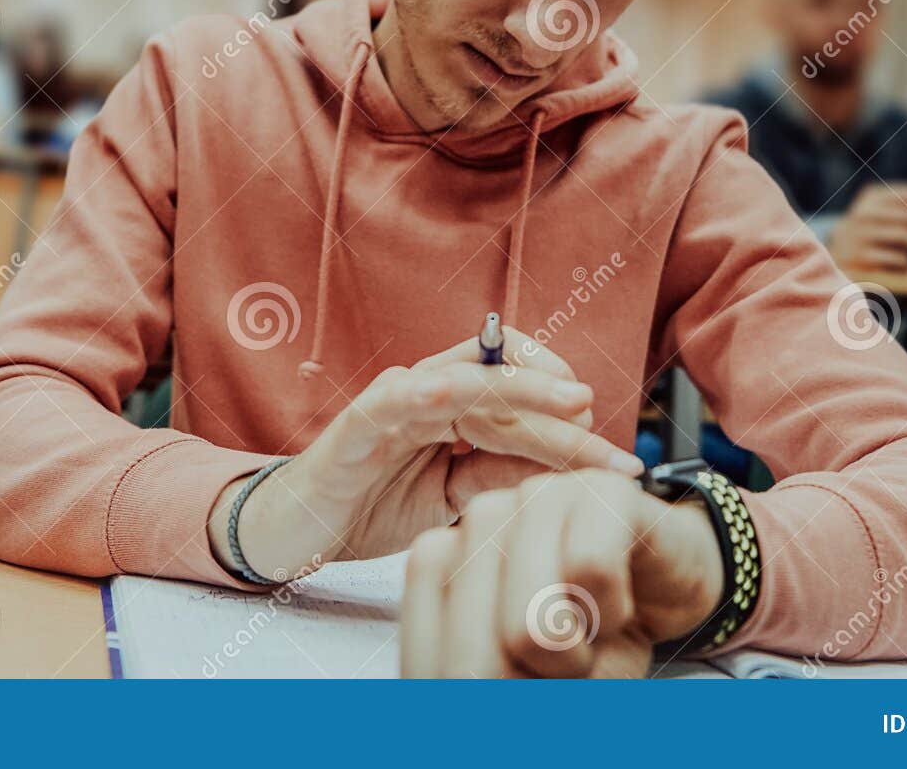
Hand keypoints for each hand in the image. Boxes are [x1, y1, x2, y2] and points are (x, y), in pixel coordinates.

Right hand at [208, 328, 643, 581]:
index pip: (516, 376)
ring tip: (575, 407)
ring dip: (527, 394)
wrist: (294, 530)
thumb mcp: (451, 497)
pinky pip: (401, 399)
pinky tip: (468, 400)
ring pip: (469, 383)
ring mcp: (393, 400)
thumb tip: (565, 473)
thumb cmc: (370, 504)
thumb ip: (498, 475)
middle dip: (564, 407)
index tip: (601, 434)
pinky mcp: (359, 424)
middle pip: (506, 380)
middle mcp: (427, 389)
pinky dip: (435, 392)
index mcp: (451, 402)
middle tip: (612, 439)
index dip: (560, 393)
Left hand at [400, 470, 724, 677]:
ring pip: (528, 622)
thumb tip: (466, 692)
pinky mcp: (599, 489)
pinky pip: (590, 576)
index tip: (522, 678)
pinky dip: (614, 613)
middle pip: (474, 653)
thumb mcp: (532, 677)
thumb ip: (483, 677)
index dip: (485, 690)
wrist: (672, 583)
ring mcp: (535, 496)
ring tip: (592, 632)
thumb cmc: (595, 633)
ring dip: (576, 657)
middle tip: (567, 664)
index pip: (430, 660)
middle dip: (533, 686)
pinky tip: (619, 603)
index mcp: (447, 564)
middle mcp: (478, 520)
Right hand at [829, 182, 906, 270]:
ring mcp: (856, 235)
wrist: (843, 260)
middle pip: (906, 214)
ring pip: (902, 234)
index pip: (906, 194)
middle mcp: (860, 213)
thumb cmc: (881, 236)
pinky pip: (895, 257)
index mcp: (871, 197)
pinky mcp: (858, 259)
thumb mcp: (900, 218)